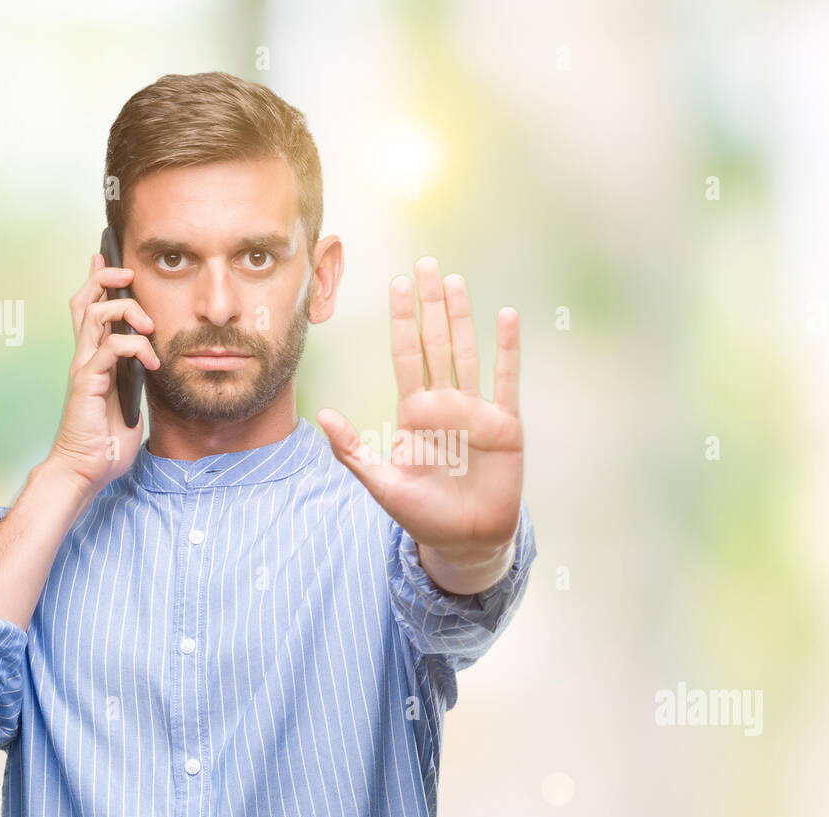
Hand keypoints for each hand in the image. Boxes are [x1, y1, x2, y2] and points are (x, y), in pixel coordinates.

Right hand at [47, 253, 160, 497]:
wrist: (87, 469)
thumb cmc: (107, 439)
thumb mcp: (131, 400)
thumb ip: (137, 376)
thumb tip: (155, 359)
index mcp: (94, 359)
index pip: (89, 310)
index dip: (96, 281)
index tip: (107, 258)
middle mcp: (84, 357)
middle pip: (84, 302)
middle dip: (105, 278)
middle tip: (127, 272)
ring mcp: (83, 368)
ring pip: (93, 316)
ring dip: (125, 310)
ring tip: (150, 326)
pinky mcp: (86, 383)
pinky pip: (109, 349)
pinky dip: (134, 347)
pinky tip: (151, 361)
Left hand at [318, 256, 521, 592]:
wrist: (466, 539)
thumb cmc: (423, 514)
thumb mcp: (382, 484)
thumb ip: (353, 450)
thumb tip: (320, 415)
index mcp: (414, 412)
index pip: (407, 355)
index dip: (402, 320)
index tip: (397, 284)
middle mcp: (445, 403)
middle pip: (437, 343)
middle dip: (431, 304)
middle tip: (426, 263)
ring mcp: (476, 410)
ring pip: (468, 352)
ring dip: (463, 317)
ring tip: (456, 281)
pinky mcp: (505, 424)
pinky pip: (506, 379)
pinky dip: (507, 349)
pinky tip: (506, 317)